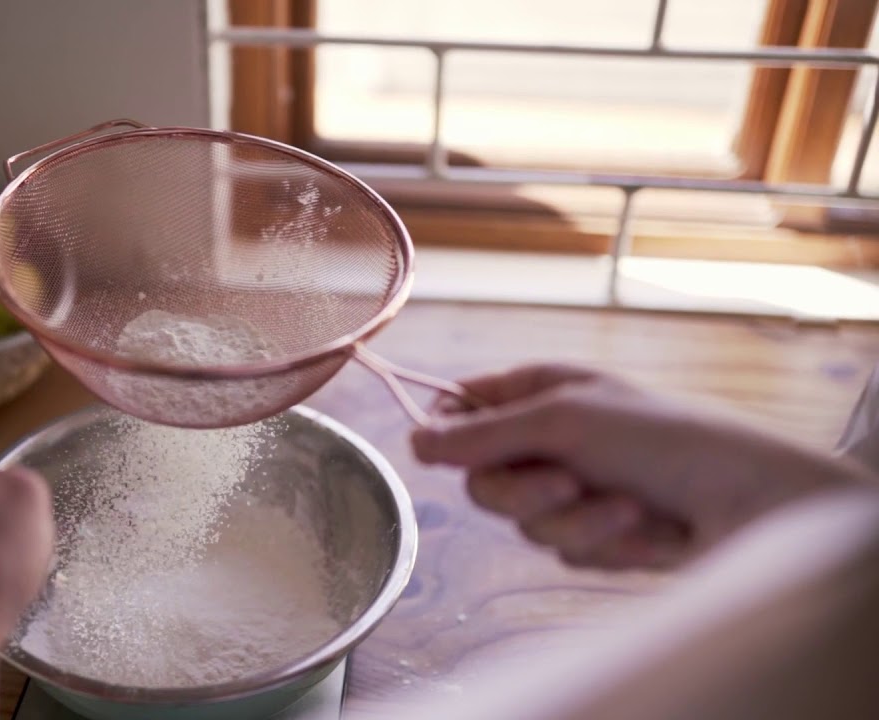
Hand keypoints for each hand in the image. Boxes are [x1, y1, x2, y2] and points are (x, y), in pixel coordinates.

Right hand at [412, 363, 874, 569]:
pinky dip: (604, 541)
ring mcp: (571, 488)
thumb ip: (482, 434)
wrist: (745, 501)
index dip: (447, 432)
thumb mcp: (564, 420)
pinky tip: (647, 527)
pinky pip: (565, 549)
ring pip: (524, 523)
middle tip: (567, 481)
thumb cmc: (661, 437)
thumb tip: (412, 441)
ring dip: (576, 520)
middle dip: (525, 491)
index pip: (460, 408)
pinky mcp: (595, 535)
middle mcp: (548, 438)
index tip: (445, 452)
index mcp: (538, 391)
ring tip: (628, 506)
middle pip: (482, 481)